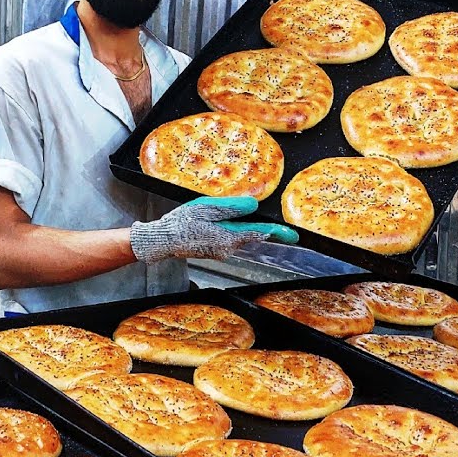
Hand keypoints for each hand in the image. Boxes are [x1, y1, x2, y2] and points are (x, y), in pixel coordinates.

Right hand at [129, 196, 298, 262]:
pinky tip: (224, 221)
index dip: (278, 233)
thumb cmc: (181, 223)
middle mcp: (227, 248)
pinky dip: (233, 230)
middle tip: (285, 230)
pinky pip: (229, 238)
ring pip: (239, 235)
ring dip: (244, 227)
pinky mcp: (214, 249)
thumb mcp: (207, 208)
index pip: (259, 233)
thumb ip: (232, 208)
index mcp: (228, 237)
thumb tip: (254, 206)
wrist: (162, 240)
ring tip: (245, 217)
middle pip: (251, 235)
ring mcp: (220, 250)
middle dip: (263, 228)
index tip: (294, 236)